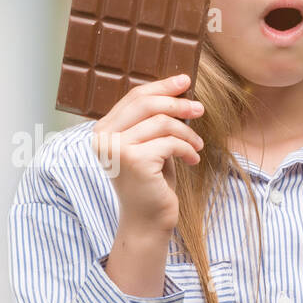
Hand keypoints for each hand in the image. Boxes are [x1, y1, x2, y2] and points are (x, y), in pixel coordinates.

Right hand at [89, 74, 204, 233]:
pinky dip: (187, 149)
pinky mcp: (135, 160)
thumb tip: (177, 88)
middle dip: (177, 103)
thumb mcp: (149, 144)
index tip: (185, 81)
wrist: (147, 220)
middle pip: (146, 104)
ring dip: (186, 132)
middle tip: (199, 109)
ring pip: (161, 122)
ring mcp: (116, 149)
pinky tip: (193, 160)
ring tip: (197, 145)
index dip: (162, 87)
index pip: (134, 97)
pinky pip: (170, 142)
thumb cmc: (151, 182)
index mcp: (102, 130)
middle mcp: (103, 138)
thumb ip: (151, 120)